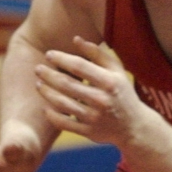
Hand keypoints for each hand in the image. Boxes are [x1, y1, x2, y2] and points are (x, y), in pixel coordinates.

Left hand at [35, 37, 153, 149]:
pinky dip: (52, 115)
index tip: (49, 55)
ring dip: (47, 93)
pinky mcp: (89, 132)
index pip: (79, 66)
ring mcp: (94, 118)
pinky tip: (45, 106)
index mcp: (109, 82)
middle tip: (37, 69)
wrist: (133, 126)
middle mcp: (101, 100)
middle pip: (67, 85)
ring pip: (62, 104)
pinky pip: (64, 124)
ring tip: (38, 84)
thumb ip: (97, 54)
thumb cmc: (122, 92)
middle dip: (48, 75)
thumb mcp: (116, 70)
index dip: (61, 59)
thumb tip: (75, 39)